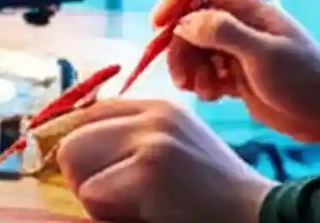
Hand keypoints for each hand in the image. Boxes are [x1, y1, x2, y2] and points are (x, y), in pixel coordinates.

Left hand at [56, 98, 275, 222]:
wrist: (256, 216)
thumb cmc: (209, 198)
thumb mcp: (172, 152)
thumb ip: (129, 143)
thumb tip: (63, 148)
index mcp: (157, 107)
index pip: (86, 113)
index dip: (77, 147)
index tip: (88, 174)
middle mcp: (153, 114)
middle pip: (71, 139)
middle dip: (84, 178)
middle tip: (122, 199)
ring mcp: (152, 137)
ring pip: (75, 164)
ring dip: (96, 198)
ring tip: (138, 205)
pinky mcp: (150, 167)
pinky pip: (93, 194)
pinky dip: (111, 214)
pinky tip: (150, 214)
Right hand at [153, 0, 319, 151]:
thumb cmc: (305, 78)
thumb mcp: (263, 54)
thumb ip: (223, 32)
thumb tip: (184, 22)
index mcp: (247, 8)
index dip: (175, 3)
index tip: (157, 25)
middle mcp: (239, 25)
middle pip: (189, 25)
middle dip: (179, 49)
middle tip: (182, 78)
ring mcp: (236, 51)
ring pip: (193, 52)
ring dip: (189, 70)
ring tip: (203, 90)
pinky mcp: (236, 76)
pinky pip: (204, 73)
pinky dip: (202, 84)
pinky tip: (214, 96)